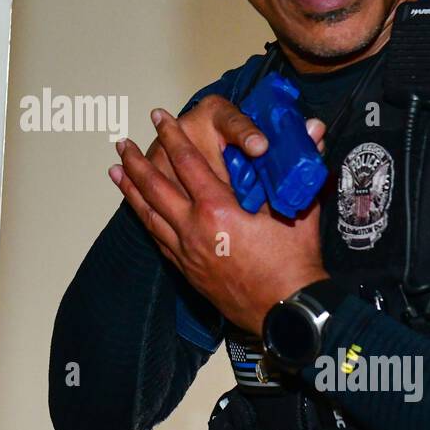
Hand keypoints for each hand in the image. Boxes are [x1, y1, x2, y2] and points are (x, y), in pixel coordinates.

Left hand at [110, 107, 329, 340]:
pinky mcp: (187, 270)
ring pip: (148, 214)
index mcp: (217, 210)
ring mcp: (186, 252)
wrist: (287, 313)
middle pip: (155, 187)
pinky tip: (138, 210)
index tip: (158, 117)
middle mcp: (193, 229)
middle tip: (121, 143)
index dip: (171, 135)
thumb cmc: (295, 263)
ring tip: (114, 170)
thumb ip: (298, 166)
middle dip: (136, 161)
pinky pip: (157, 238)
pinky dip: (144, 219)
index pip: (187, 162)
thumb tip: (314, 128)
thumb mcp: (299, 210)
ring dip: (130, 190)